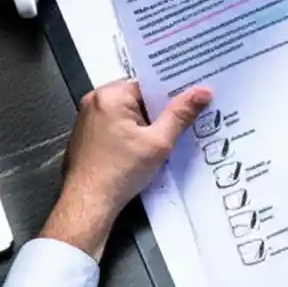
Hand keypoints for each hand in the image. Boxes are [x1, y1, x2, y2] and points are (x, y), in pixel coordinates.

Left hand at [40, 80, 211, 260]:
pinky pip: (114, 124)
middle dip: (156, 112)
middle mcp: (94, 101)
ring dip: (143, 124)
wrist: (88, 202)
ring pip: (126, 113)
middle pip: (136, 98)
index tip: (189, 100)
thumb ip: (180, 114)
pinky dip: (128, 133)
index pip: (148, 84)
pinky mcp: (86, 134)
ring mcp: (87, 117)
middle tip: (177, 125)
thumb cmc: (119, 172)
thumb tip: (201, 92)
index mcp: (110, 95)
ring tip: (157, 141)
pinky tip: (140, 150)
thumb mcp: (158, 142)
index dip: (170, 94)